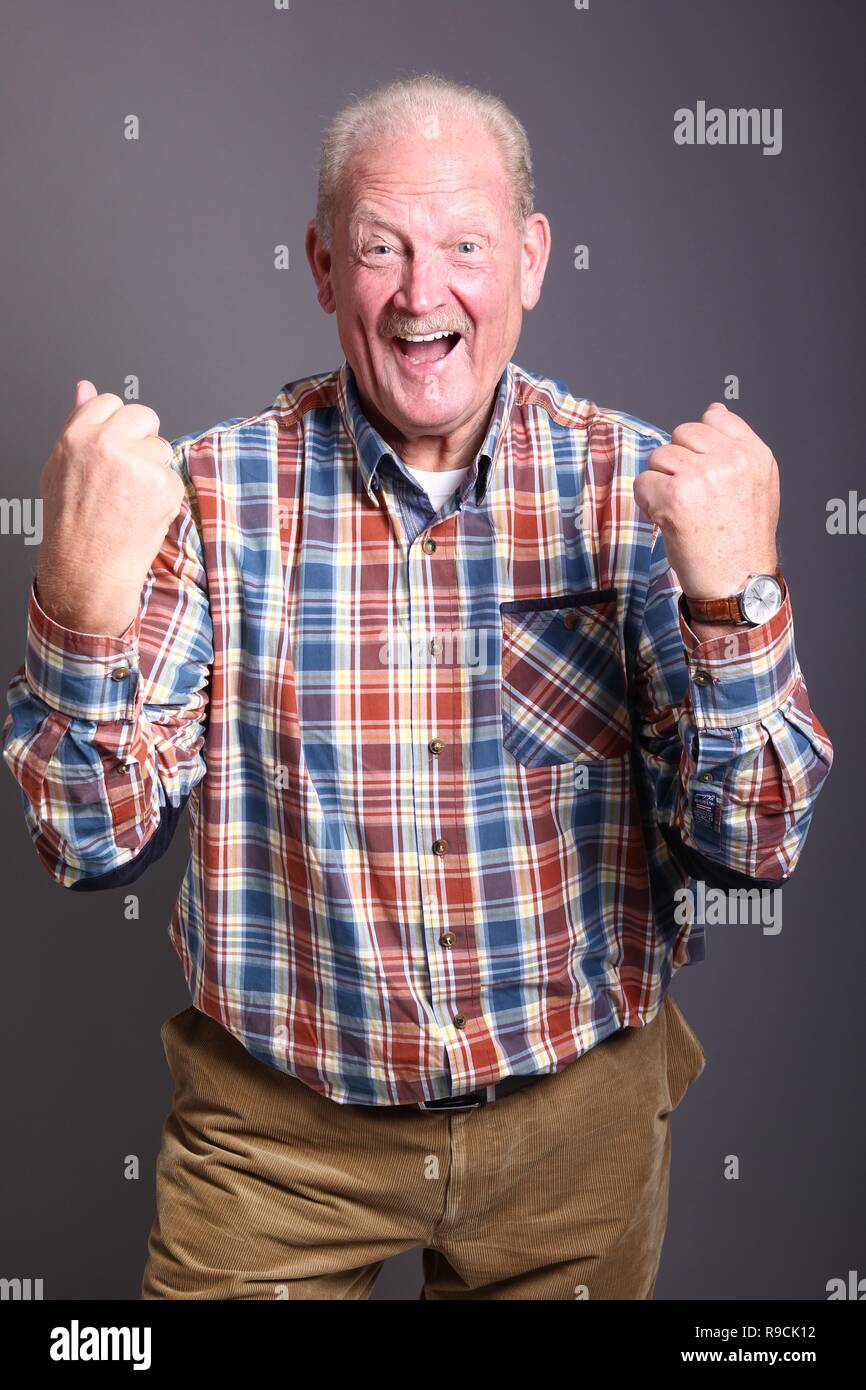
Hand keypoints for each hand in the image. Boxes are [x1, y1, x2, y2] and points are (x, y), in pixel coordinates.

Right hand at [36, 381, 185, 634]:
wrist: (88, 569)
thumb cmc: (71, 523)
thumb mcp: (60, 467)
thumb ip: (77, 423)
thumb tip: (85, 387)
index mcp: (78, 436)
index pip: (109, 402)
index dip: (115, 426)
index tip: (113, 448)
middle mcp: (108, 445)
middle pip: (144, 415)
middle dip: (141, 439)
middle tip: (127, 474)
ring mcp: (138, 464)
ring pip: (162, 447)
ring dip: (153, 468)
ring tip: (130, 499)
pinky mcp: (164, 485)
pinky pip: (172, 476)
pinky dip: (164, 495)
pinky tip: (142, 512)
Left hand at [633, 402, 779, 598]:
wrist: (738, 585)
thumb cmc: (743, 542)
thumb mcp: (758, 486)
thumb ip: (736, 445)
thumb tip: (714, 409)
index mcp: (754, 455)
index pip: (714, 418)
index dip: (699, 446)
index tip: (704, 473)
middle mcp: (731, 460)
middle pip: (681, 434)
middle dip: (678, 463)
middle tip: (692, 498)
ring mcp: (703, 475)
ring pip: (659, 456)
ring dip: (661, 483)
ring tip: (683, 511)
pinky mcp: (676, 495)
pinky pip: (643, 481)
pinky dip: (647, 502)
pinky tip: (668, 521)